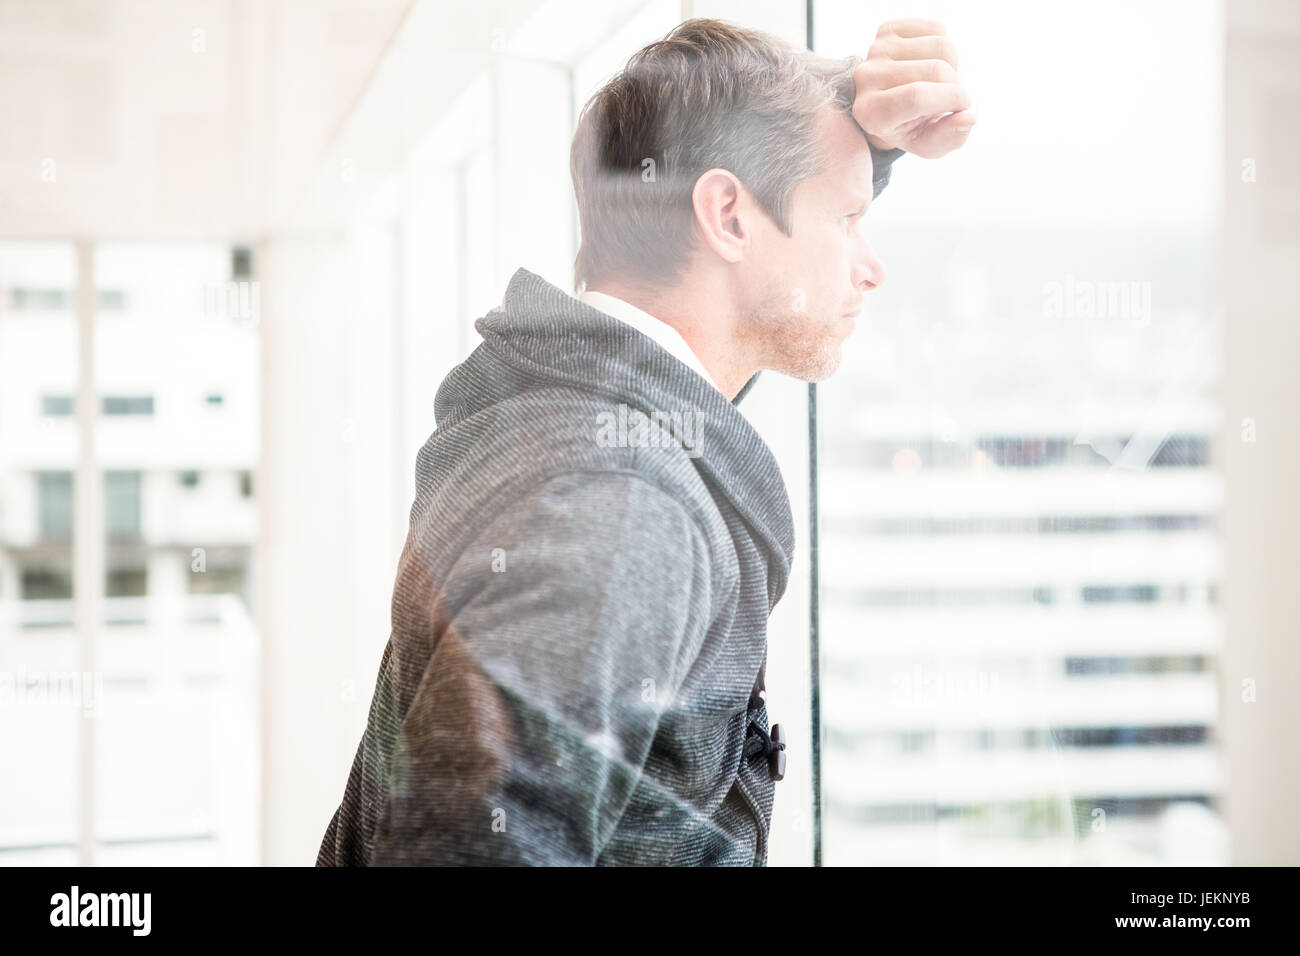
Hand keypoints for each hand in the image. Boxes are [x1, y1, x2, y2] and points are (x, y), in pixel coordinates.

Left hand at [851, 19, 975, 158]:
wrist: (889, 104)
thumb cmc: (912, 128)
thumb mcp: (929, 144)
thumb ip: (950, 137)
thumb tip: (970, 117)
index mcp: (871, 113)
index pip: (916, 97)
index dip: (951, 99)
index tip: (963, 107)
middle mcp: (866, 78)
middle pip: (936, 70)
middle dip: (956, 86)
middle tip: (949, 99)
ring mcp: (876, 50)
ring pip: (941, 46)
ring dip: (953, 66)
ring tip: (937, 82)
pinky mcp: (889, 29)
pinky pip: (937, 28)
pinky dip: (946, 48)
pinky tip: (931, 63)